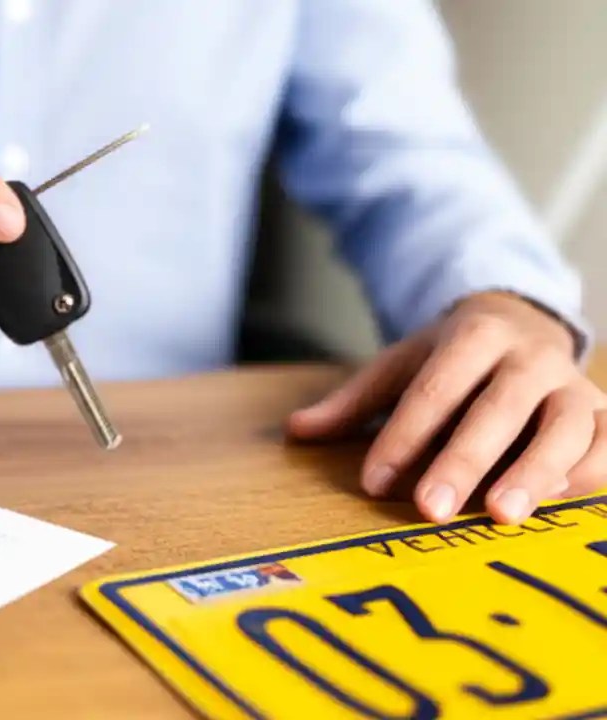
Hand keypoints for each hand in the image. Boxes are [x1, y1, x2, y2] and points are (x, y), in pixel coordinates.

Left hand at [289, 291, 606, 524]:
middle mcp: (530, 357)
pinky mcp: (605, 414)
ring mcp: (574, 385)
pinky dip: (587, 473)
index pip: (434, 389)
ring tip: (499, 515)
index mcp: (474, 335)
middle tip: (430, 509)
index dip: (404, 436)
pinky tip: (556, 503)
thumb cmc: (451, 358)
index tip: (373, 482)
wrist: (524, 320)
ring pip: (563, 427)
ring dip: (535, 472)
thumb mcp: (399, 365)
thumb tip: (296, 431)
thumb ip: (353, 402)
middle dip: (463, 460)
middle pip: (498, 409)